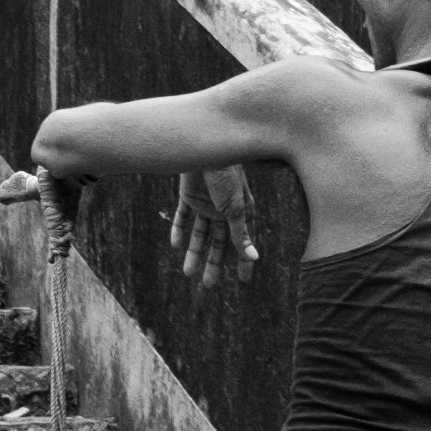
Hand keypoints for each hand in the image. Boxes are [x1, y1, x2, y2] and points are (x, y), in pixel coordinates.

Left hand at [173, 165, 259, 297]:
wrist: (205, 144)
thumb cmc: (227, 174)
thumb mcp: (235, 207)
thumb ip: (241, 233)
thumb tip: (254, 258)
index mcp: (240, 212)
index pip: (243, 242)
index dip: (243, 262)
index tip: (244, 282)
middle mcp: (224, 210)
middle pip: (218, 243)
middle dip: (214, 264)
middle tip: (208, 286)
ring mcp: (206, 202)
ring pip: (199, 234)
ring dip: (194, 253)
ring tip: (188, 273)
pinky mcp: (189, 194)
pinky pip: (183, 216)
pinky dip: (179, 230)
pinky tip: (176, 246)